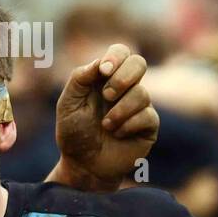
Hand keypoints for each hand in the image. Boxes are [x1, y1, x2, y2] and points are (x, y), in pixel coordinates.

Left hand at [53, 44, 158, 190]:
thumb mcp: (68, 103)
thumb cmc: (74, 133)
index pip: (121, 52)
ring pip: (142, 94)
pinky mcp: (149, 125)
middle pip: (139, 63)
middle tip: (107, 96)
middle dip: (123, 78)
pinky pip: (147, 116)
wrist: (85, 165)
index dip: (116, 56)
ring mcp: (140, 106)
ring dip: (119, 110)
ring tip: (106, 125)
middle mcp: (126, 88)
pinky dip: (128, 125)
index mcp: (105, 78)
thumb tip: (101, 63)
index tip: (103, 72)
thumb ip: (80, 78)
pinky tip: (118, 134)